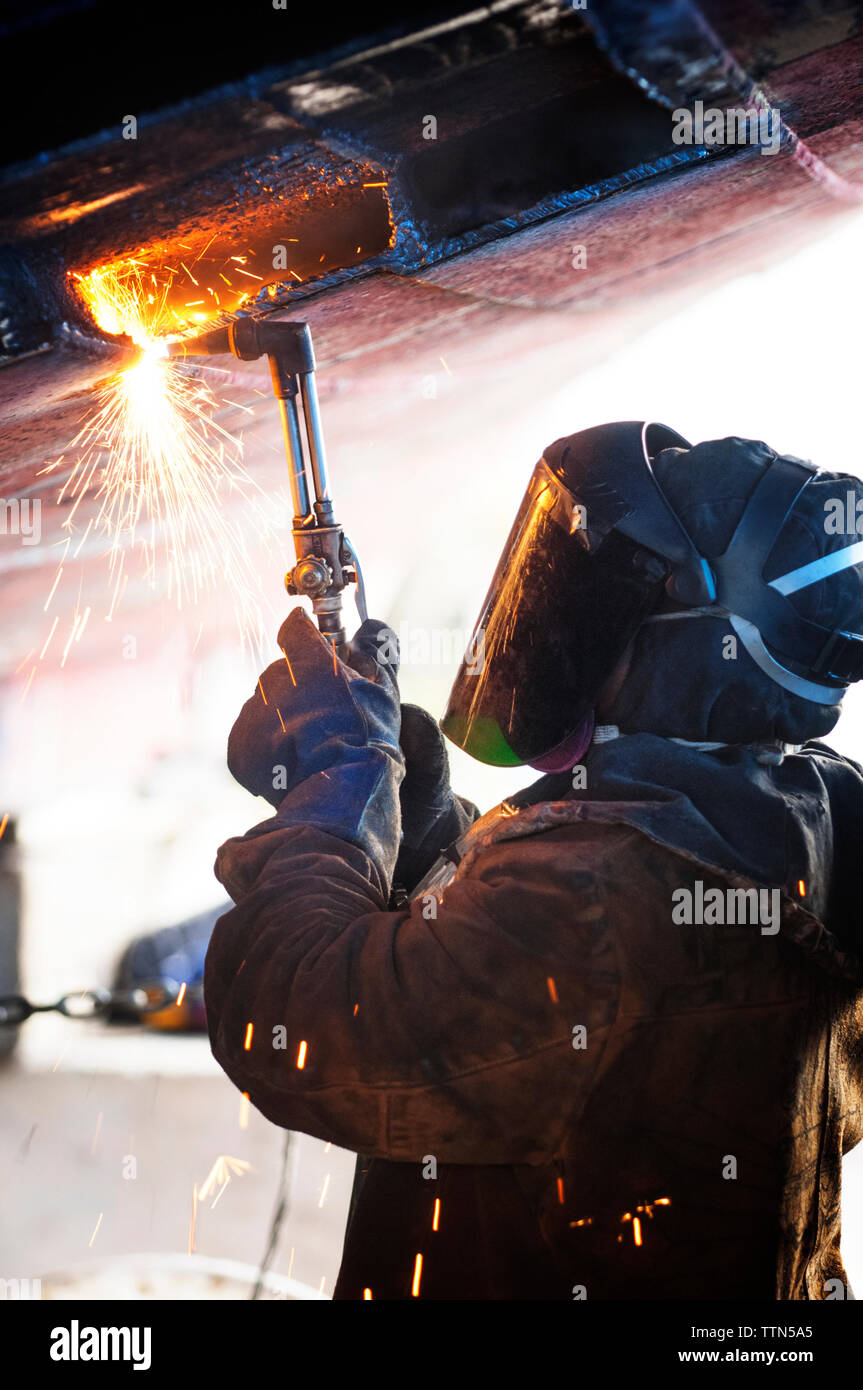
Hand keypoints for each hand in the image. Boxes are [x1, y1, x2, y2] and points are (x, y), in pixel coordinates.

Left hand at [227, 608, 400, 806]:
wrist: (338, 790)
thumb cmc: (366, 739)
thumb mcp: (383, 691)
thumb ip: (377, 652)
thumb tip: (372, 629)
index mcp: (307, 660)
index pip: (294, 629)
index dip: (302, 637)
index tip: (309, 644)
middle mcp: (273, 679)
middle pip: (281, 675)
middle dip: (299, 690)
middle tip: (324, 717)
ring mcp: (252, 713)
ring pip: (265, 708)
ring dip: (283, 721)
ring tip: (309, 746)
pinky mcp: (238, 745)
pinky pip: (251, 738)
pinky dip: (267, 747)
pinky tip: (292, 761)